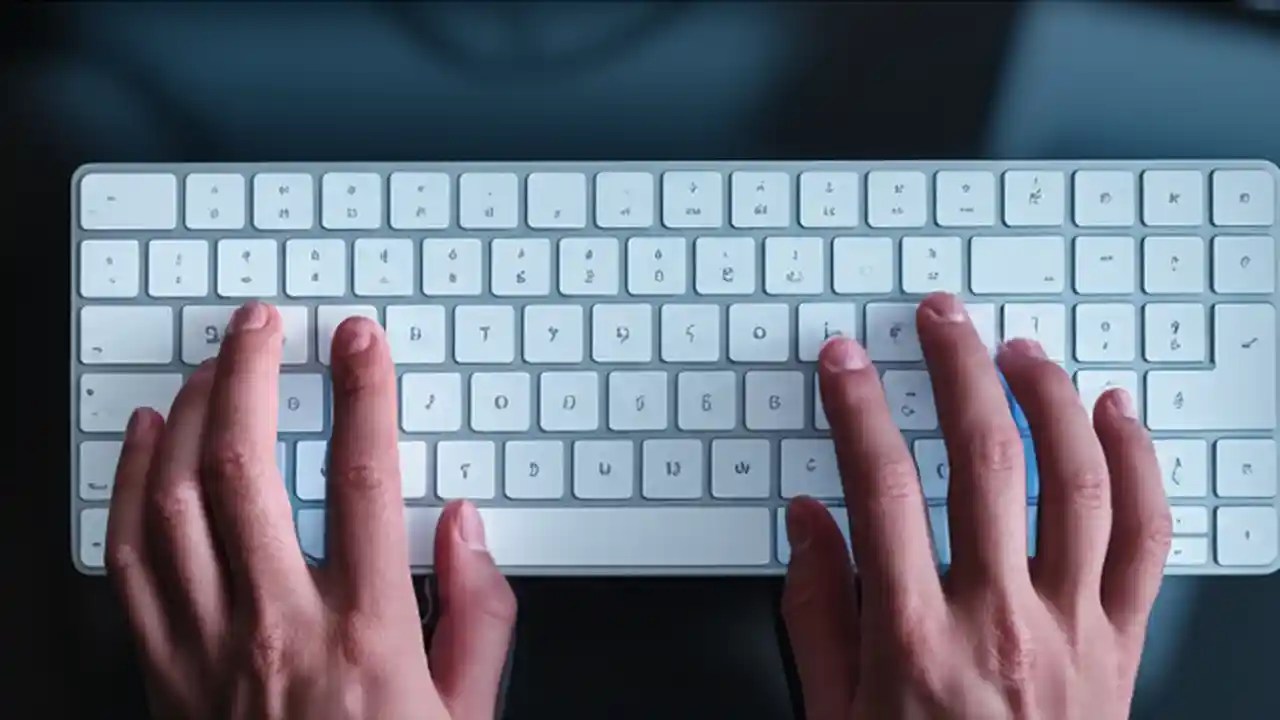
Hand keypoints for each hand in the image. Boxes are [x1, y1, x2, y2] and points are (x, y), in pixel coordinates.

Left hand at [106, 302, 515, 719]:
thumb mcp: (467, 717)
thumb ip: (478, 615)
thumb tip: (466, 525)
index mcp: (366, 638)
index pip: (363, 482)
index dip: (364, 396)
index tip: (361, 344)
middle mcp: (277, 630)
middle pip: (246, 470)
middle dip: (251, 376)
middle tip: (265, 325)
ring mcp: (207, 647)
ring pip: (175, 502)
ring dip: (187, 415)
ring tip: (210, 364)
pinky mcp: (163, 668)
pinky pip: (128, 558)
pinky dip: (129, 485)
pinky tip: (142, 439)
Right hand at [783, 293, 1171, 719]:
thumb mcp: (834, 712)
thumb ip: (815, 610)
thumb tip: (810, 520)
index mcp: (916, 640)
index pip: (881, 488)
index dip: (857, 408)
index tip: (844, 363)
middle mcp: (1001, 623)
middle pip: (987, 462)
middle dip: (958, 370)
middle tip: (940, 320)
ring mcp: (1072, 629)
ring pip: (1079, 484)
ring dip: (1050, 401)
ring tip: (1020, 352)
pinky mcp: (1121, 642)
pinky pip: (1147, 537)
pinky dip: (1137, 463)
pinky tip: (1115, 415)